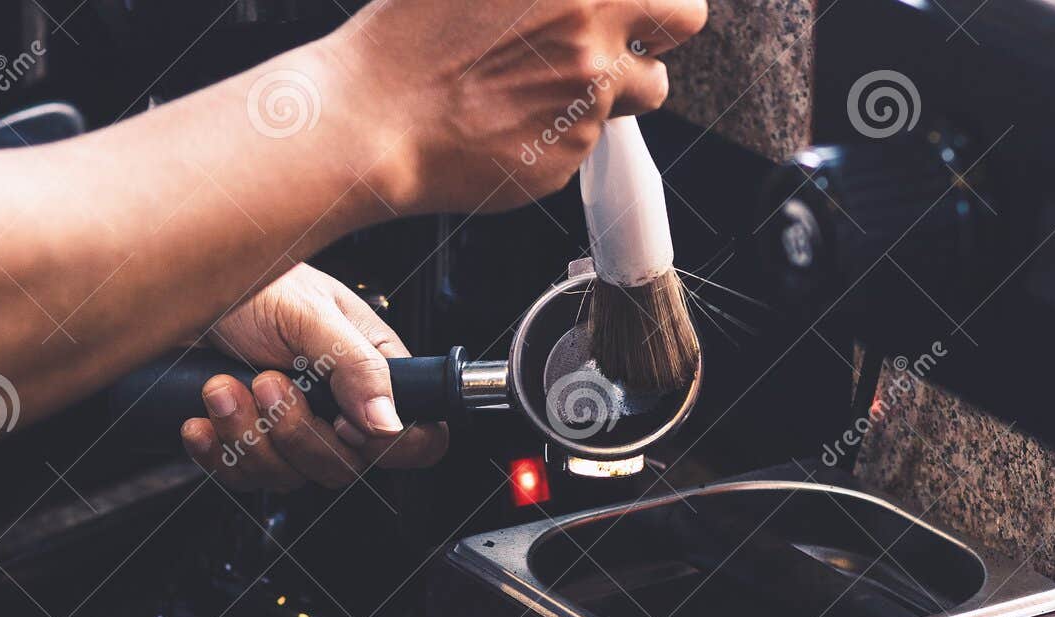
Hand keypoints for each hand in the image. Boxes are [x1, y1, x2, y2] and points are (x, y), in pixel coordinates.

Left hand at [180, 264, 448, 490]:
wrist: (182, 289)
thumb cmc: (253, 283)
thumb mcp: (310, 314)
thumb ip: (356, 366)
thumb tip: (389, 419)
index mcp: (374, 373)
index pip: (417, 439)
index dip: (386, 448)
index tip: (343, 423)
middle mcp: (339, 408)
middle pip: (342, 468)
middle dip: (294, 433)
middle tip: (267, 381)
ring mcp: (293, 430)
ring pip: (289, 477)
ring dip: (247, 435)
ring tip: (223, 386)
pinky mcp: (250, 443)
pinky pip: (242, 477)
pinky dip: (217, 450)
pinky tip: (203, 416)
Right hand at [328, 0, 708, 211]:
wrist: (370, 119)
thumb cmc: (406, 39)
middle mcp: (595, 35)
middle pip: (684, 19)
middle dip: (660, 25)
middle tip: (625, 32)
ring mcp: (587, 102)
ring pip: (643, 91)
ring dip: (614, 84)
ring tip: (551, 82)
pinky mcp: (568, 158)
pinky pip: (587, 140)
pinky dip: (560, 131)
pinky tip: (509, 118)